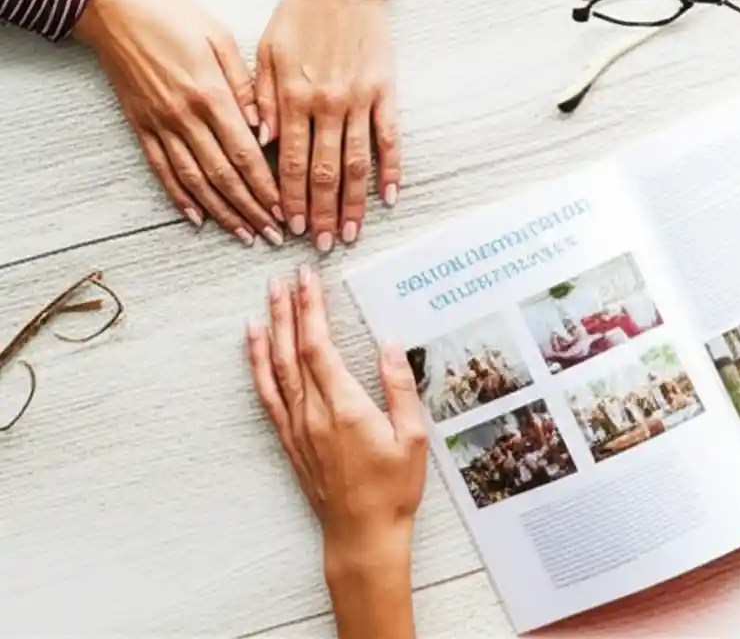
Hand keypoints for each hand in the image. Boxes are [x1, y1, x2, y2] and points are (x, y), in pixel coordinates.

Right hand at [74, 0, 283, 246]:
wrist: (111, 8)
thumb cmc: (171, 14)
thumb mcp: (219, 37)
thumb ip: (244, 85)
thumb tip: (265, 127)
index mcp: (211, 94)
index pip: (245, 154)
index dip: (266, 187)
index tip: (285, 209)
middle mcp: (185, 117)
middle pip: (224, 175)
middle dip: (252, 209)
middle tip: (275, 234)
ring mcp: (160, 124)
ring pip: (195, 180)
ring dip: (222, 212)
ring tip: (245, 235)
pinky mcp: (140, 126)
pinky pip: (162, 170)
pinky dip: (180, 197)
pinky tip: (197, 218)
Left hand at [245, 266, 426, 581]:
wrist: (362, 535)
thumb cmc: (393, 490)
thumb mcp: (412, 438)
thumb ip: (399, 389)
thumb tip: (389, 346)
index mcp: (345, 408)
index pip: (320, 346)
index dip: (311, 309)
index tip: (309, 280)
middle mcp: (314, 414)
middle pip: (294, 350)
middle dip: (288, 309)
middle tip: (284, 276)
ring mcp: (298, 428)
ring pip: (276, 369)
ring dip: (270, 330)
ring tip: (265, 300)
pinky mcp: (291, 441)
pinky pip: (268, 395)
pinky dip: (258, 366)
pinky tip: (256, 346)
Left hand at [256, 0, 402, 252]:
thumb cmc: (298, 18)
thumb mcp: (264, 53)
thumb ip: (261, 99)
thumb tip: (260, 142)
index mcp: (293, 98)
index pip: (288, 162)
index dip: (289, 199)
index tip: (289, 227)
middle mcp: (327, 106)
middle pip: (323, 173)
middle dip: (321, 213)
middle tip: (322, 245)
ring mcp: (360, 102)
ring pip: (356, 164)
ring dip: (354, 203)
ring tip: (352, 234)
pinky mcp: (385, 94)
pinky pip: (389, 140)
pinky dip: (391, 170)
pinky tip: (390, 198)